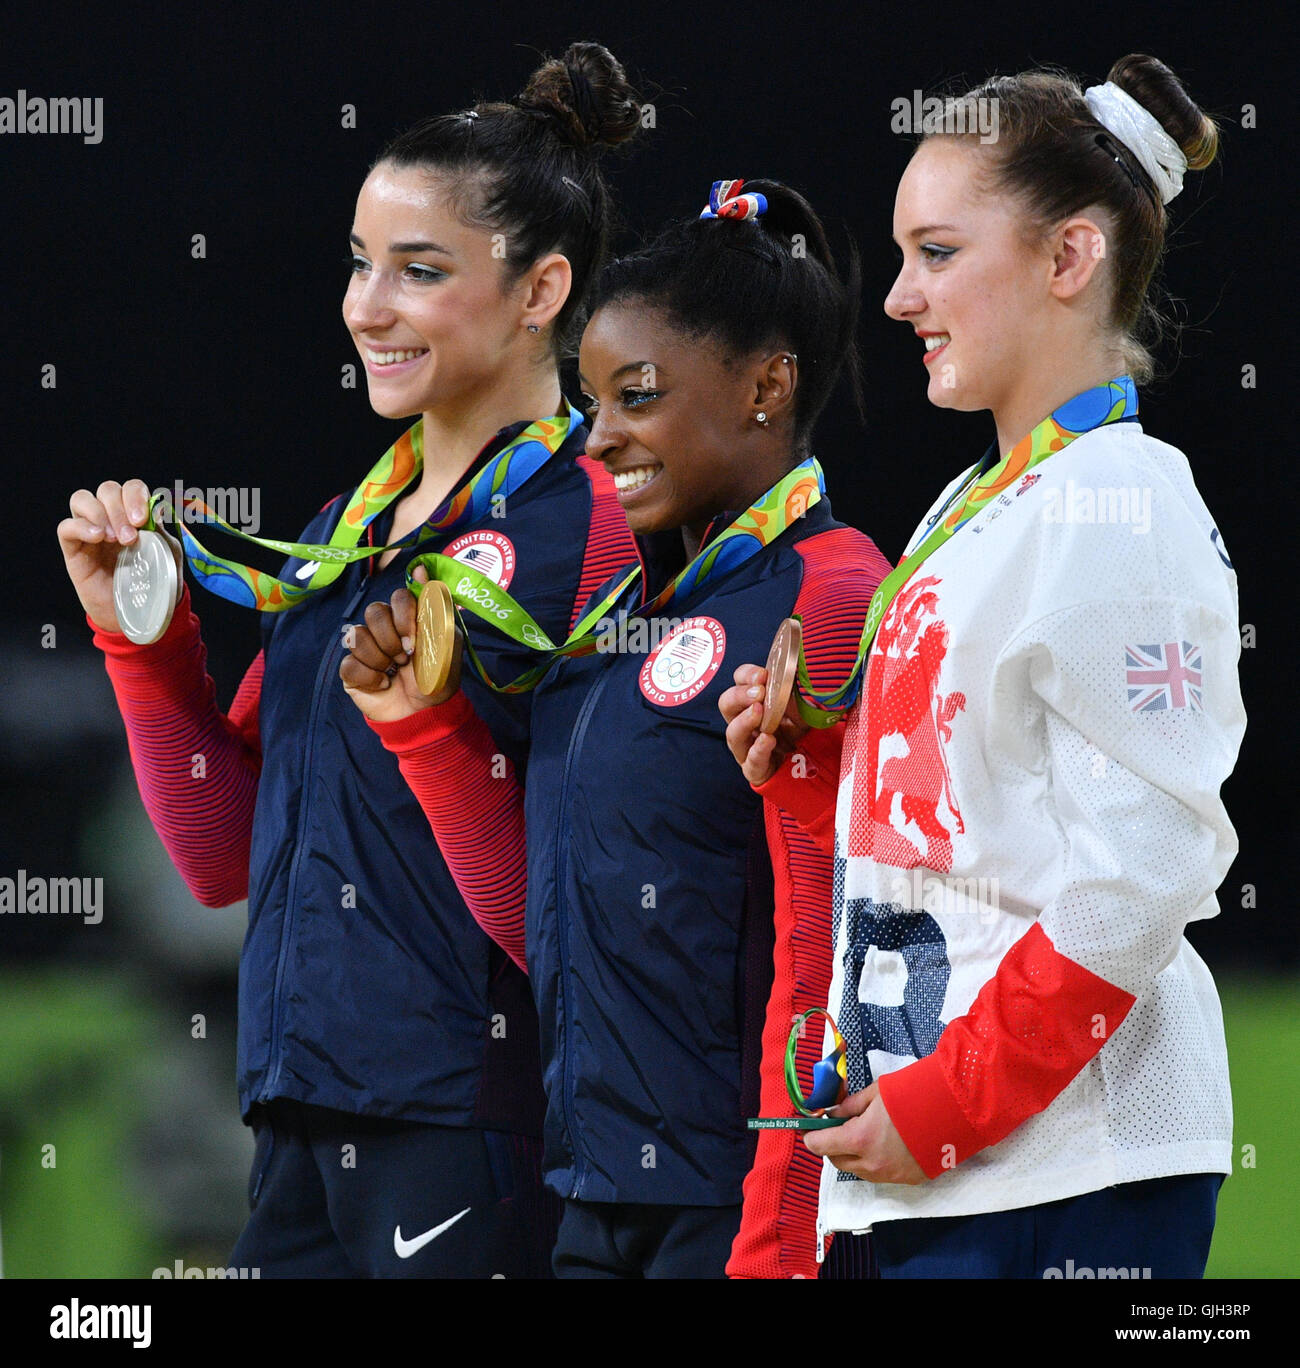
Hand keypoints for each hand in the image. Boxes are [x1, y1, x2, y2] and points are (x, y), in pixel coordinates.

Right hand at [58, 478, 182, 632]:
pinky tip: (97, 538)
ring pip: (82, 499)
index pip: (131, 488)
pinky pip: (66, 526)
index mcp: (135, 515)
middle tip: (130, 537)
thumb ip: (160, 529)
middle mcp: (111, 518)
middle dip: (119, 508)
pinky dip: (81, 526)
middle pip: (107, 489)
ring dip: (100, 514)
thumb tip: (155, 506)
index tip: (142, 519)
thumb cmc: (154, 581)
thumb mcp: (166, 553)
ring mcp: (90, 531)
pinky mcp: (74, 548)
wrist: (139, 612)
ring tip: (113, 539)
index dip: (135, 496)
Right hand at [339, 564, 462, 721]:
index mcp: (407, 617)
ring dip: (382, 660)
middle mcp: (383, 628)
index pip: (397, 597)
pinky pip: (350, 663)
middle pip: (374, 612)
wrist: (427, 714)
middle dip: (392, 640)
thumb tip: (419, 566)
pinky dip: (371, 678)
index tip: (416, 641)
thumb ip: (435, 603)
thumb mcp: (447, 640)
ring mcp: (365, 648)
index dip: (404, 617)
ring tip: (395, 673)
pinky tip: (383, 685)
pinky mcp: (352, 670)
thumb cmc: (438, 676)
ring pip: (358, 637)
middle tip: (406, 658)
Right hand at [718, 663, 810, 784]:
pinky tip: (768, 740)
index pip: (739, 680)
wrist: (815, 761)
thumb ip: (799, 681)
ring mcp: (747, 747)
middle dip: (739, 695)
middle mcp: (744, 722)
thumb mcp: (803, 699)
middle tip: (759, 692)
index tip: (763, 675)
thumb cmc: (803, 725)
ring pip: (733, 734)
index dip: (746, 675)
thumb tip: (805, 660)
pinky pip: (751, 762)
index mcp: (753, 700)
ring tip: (759, 712)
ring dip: (744, 721)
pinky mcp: (756, 770)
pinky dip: (758, 750)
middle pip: (727, 704)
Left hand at [803, 1082, 928, 1184]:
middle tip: (838, 1128)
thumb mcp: (874, 1093)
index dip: (811, 1137)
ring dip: (853, 1156)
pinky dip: (875, 1162)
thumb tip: (831, 1114)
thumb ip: (848, 1106)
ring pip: (858, 1170)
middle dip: (832, 1145)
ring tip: (865, 1134)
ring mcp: (890, 1176)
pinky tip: (886, 1145)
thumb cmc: (911, 1095)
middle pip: (837, 1161)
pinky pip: (880, 1175)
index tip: (808, 1129)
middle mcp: (871, 1164)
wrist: (953, 1111)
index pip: (820, 1146)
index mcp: (860, 1139)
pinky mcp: (908, 1180)